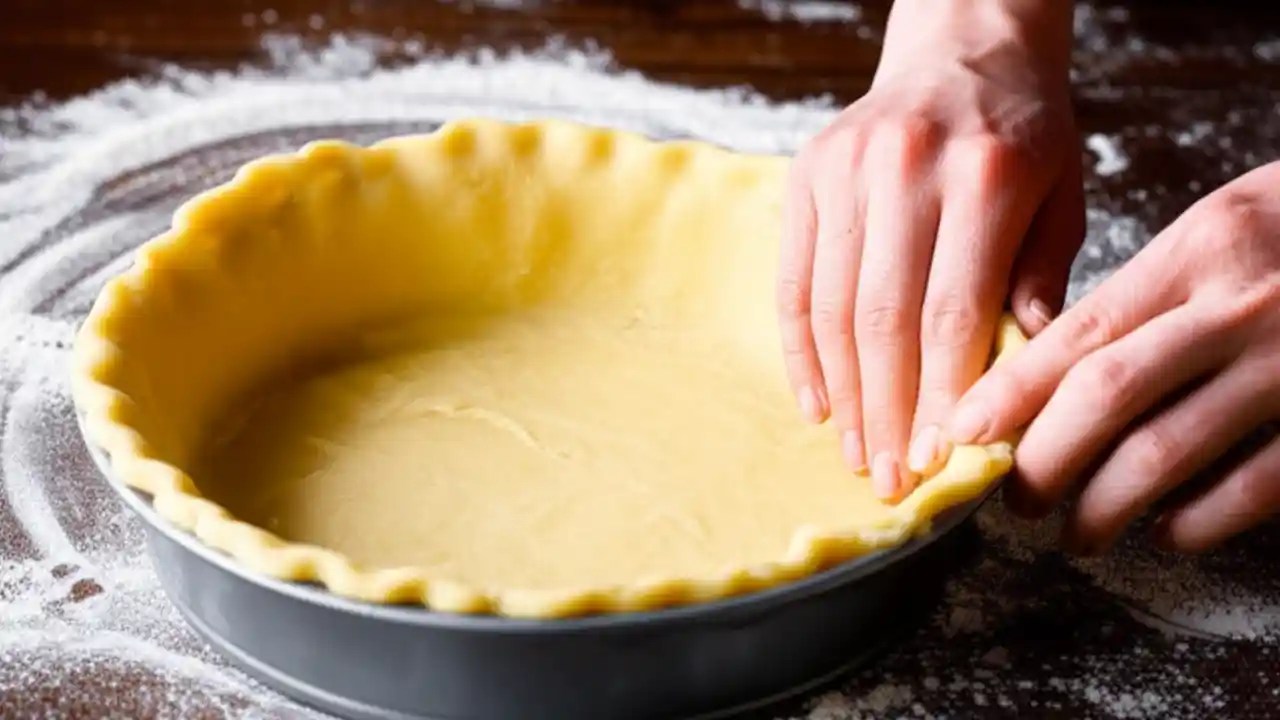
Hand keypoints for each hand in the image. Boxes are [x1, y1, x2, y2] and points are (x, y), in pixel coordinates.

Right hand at [778, 0, 1080, 500]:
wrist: (964, 51)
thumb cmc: (1024, 133)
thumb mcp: (1063, 196)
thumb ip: (1041, 282)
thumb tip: (1015, 386)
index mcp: (985, 176)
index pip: (952, 314)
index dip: (941, 397)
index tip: (939, 461)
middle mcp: (905, 171)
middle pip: (883, 321)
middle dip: (887, 413)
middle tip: (891, 479)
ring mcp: (844, 172)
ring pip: (831, 308)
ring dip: (842, 395)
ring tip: (856, 454)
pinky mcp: (804, 178)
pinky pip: (792, 282)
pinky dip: (800, 351)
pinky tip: (816, 403)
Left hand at [950, 161, 1279, 553]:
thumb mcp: (1222, 228)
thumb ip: (1145, 293)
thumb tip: (1047, 366)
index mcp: (1199, 250)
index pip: (1078, 332)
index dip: (1009, 393)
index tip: (960, 433)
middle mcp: (1240, 305)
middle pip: (1106, 394)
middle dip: (1042, 459)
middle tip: (1013, 500)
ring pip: (1170, 451)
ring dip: (1105, 506)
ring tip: (1075, 534)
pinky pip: (1256, 486)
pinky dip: (1200, 521)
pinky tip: (1169, 533)